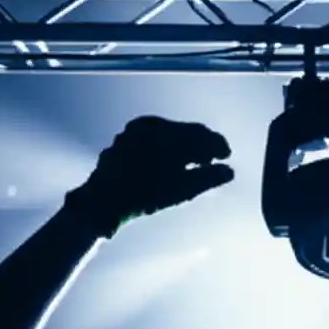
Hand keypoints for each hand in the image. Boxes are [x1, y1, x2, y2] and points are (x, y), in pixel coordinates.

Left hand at [65, 116, 233, 237]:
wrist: (100, 202)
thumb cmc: (143, 196)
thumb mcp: (181, 190)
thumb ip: (209, 178)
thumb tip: (228, 172)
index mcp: (169, 133)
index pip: (203, 134)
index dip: (218, 145)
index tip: (226, 157)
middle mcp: (152, 125)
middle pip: (187, 132)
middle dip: (202, 146)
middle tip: (211, 162)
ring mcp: (136, 129)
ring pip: (170, 133)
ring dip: (184, 146)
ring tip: (191, 164)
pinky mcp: (125, 136)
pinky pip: (154, 136)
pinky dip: (166, 146)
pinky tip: (170, 162)